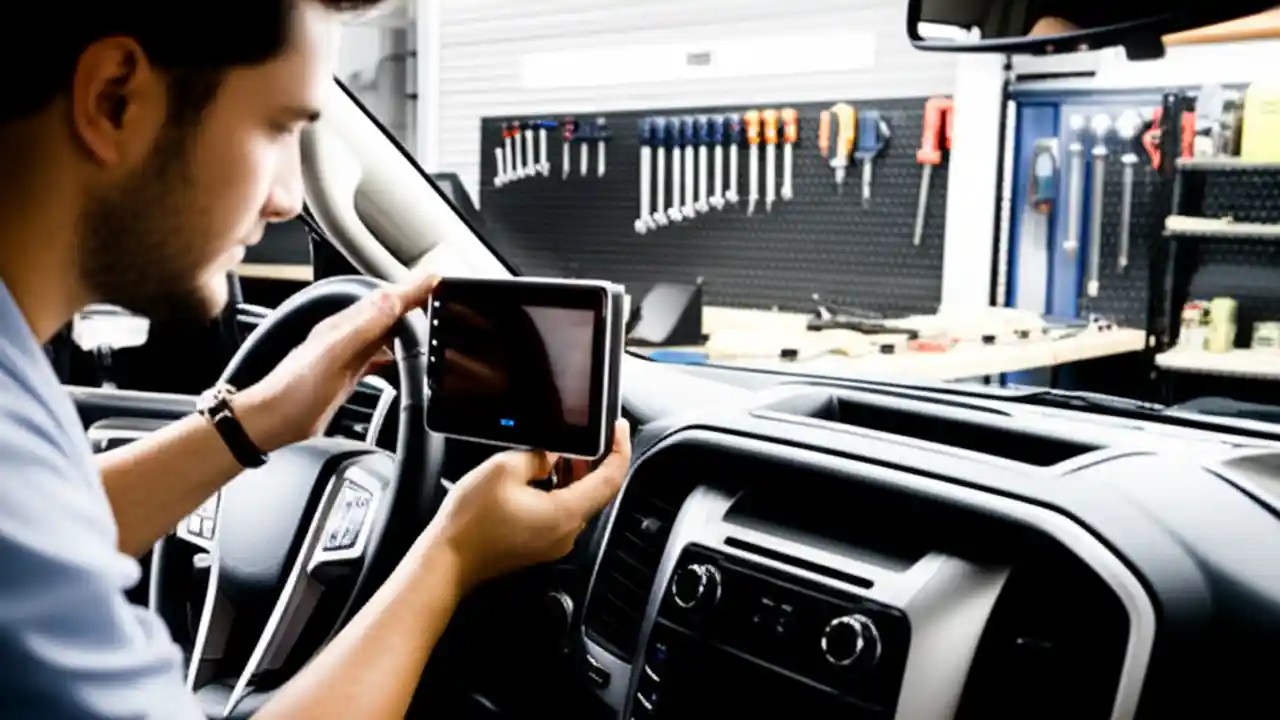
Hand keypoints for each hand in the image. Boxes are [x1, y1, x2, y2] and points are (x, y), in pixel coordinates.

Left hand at [234, 266, 439, 451]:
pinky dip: (395, 353)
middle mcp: (347, 336)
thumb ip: (363, 327)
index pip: (386, 300)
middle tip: (441, 295)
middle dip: (414, 301)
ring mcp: (347, 355)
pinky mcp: (347, 375)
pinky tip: (401, 360)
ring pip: (384, 332)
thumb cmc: (295, 392)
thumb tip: (392, 300)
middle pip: (388, 311)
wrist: (271, 421)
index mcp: (345, 326)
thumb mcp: (333, 356)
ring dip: (406, 324)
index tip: (438, 280)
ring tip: (428, 321)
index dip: (413, 290)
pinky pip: (377, 357)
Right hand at [423, 420, 631, 592]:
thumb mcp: (503, 469)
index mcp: (565, 514)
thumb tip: (554, 453)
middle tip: (586, 436)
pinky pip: (562, 514)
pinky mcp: (540, 545)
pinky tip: (542, 476)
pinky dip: (560, 491)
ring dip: (575, 475)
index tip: (619, 430)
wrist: (447, 561)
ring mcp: (554, 542)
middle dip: (595, 460)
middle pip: (597, 491)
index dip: (620, 450)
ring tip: (558, 452)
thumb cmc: (470, 524)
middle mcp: (566, 533)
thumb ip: (539, 456)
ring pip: (578, 502)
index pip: (611, 479)